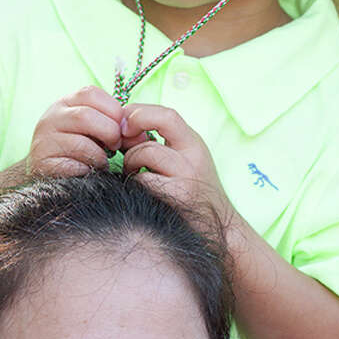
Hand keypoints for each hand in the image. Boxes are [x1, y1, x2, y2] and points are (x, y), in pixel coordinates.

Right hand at [27, 87, 123, 176]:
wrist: (47, 174)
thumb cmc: (79, 149)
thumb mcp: (95, 129)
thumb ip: (116, 125)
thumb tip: (141, 135)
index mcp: (65, 103)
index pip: (90, 93)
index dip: (113, 109)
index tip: (122, 127)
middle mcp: (51, 118)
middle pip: (85, 116)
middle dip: (110, 132)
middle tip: (116, 146)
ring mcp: (44, 141)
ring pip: (81, 142)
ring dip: (101, 154)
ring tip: (103, 161)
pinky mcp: (44, 165)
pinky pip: (75, 166)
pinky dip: (90, 170)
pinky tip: (91, 172)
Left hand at [120, 103, 231, 217]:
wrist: (217, 226)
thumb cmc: (192, 191)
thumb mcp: (184, 160)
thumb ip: (159, 142)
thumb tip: (122, 128)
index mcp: (194, 143)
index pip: (167, 114)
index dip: (140, 112)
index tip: (125, 123)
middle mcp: (193, 157)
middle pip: (156, 127)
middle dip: (131, 136)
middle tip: (122, 147)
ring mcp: (186, 177)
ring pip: (144, 153)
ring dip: (130, 161)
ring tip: (134, 171)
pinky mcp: (176, 197)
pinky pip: (142, 180)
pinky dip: (135, 182)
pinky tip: (139, 190)